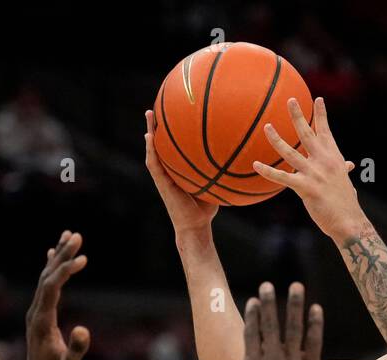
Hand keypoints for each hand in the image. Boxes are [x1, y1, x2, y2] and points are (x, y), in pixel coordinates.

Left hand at [22, 230, 89, 359]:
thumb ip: (75, 352)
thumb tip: (83, 330)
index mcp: (42, 322)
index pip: (51, 288)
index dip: (65, 271)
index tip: (82, 259)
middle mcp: (36, 313)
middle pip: (47, 277)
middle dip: (62, 255)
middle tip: (77, 235)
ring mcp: (36, 312)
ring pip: (46, 277)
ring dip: (58, 256)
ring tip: (70, 236)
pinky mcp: (40, 314)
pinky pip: (46, 285)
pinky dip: (52, 268)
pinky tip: (54, 255)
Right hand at [145, 109, 217, 237]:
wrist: (195, 226)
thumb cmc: (206, 208)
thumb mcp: (213, 184)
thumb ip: (219, 171)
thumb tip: (237, 157)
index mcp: (178, 170)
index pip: (174, 148)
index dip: (172, 132)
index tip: (174, 114)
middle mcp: (168, 171)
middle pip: (161, 145)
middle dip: (158, 126)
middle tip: (156, 107)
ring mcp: (163, 177)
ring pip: (153, 151)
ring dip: (150, 132)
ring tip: (149, 114)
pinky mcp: (161, 183)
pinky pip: (154, 164)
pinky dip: (151, 150)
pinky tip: (149, 137)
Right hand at [237, 281, 323, 359]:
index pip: (251, 332)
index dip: (253, 314)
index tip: (255, 300)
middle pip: (270, 324)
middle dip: (269, 301)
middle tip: (269, 285)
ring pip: (293, 327)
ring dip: (294, 304)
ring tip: (296, 286)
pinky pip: (314, 341)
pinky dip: (315, 324)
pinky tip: (316, 309)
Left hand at [253, 97, 360, 240]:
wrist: (349, 221)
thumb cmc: (346, 203)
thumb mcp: (345, 182)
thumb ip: (343, 170)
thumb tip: (350, 165)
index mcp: (334, 158)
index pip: (325, 132)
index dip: (321, 115)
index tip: (317, 99)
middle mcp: (324, 161)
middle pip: (308, 134)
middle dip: (298, 116)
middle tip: (290, 100)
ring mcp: (314, 174)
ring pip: (291, 152)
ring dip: (277, 139)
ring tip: (267, 127)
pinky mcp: (305, 188)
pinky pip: (282, 177)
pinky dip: (268, 171)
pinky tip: (255, 165)